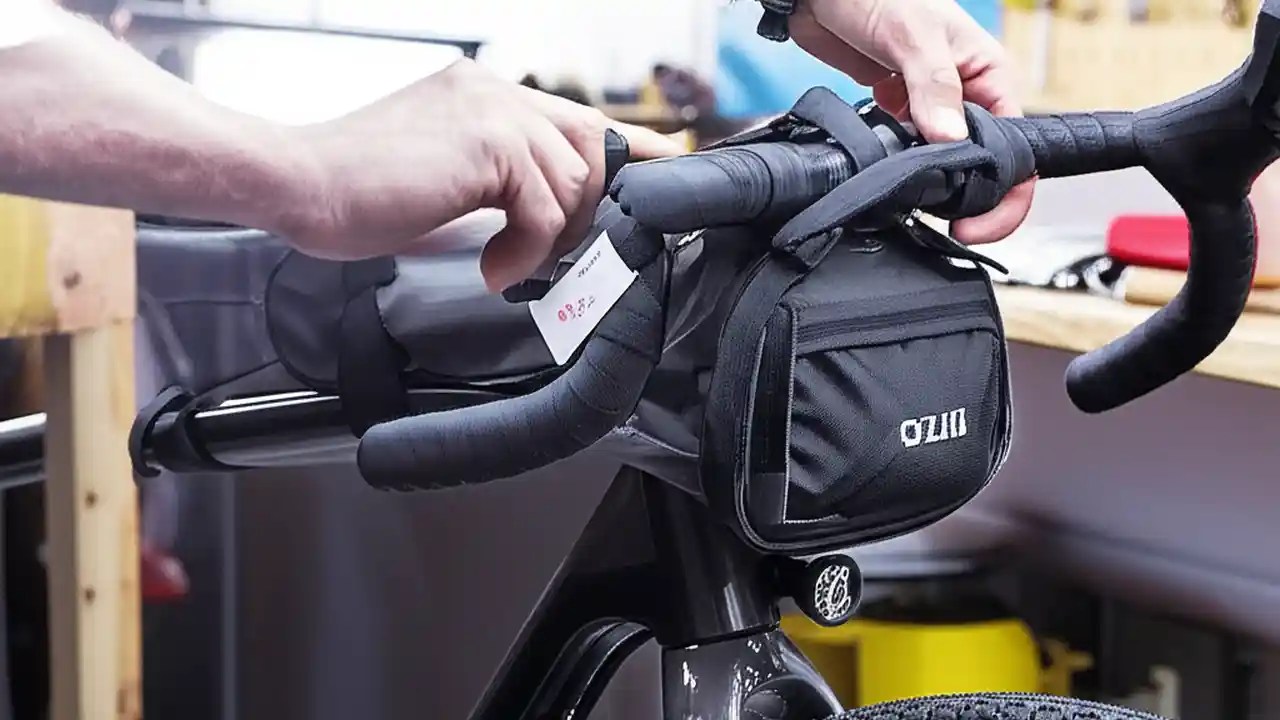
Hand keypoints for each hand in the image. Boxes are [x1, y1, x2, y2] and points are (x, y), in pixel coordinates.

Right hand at [280, 59, 683, 290]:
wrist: (299, 184)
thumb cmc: (360, 189)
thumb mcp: (448, 178)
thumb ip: (501, 180)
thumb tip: (551, 213)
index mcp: (485, 94)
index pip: (578, 117)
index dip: (630, 145)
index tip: (669, 165)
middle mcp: (495, 92)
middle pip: (591, 147)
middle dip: (592, 209)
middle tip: (554, 253)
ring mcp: (492, 112)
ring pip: (574, 182)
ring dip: (550, 236)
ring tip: (507, 262)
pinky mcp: (487, 144)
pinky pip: (543, 207)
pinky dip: (526, 248)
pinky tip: (491, 267)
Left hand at [788, 0, 1033, 243]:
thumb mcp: (913, 34)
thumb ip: (933, 87)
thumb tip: (950, 140)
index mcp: (988, 74)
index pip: (1016, 147)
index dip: (1005, 191)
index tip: (975, 221)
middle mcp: (966, 93)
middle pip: (985, 163)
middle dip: (972, 198)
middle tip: (950, 226)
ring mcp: (931, 105)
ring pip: (945, 161)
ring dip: (934, 184)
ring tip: (917, 204)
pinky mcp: (898, 111)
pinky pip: (909, 151)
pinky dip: (901, 167)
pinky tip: (888, 175)